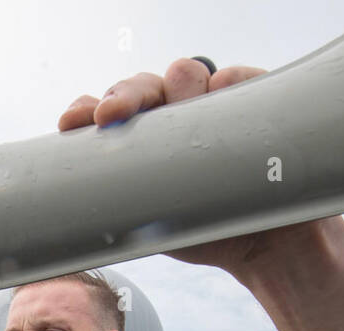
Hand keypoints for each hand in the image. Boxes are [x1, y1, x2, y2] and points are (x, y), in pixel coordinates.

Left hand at [58, 59, 329, 278]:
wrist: (271, 245)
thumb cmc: (211, 232)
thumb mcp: (158, 225)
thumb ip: (126, 207)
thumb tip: (80, 222)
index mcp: (147, 139)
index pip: (111, 112)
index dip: (87, 110)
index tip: (72, 122)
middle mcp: (177, 116)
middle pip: (142, 85)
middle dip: (122, 95)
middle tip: (111, 115)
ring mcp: (214, 104)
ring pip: (184, 73)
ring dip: (173, 89)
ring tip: (179, 116)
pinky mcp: (254, 100)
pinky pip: (234, 76)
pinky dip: (225, 83)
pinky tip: (220, 96)